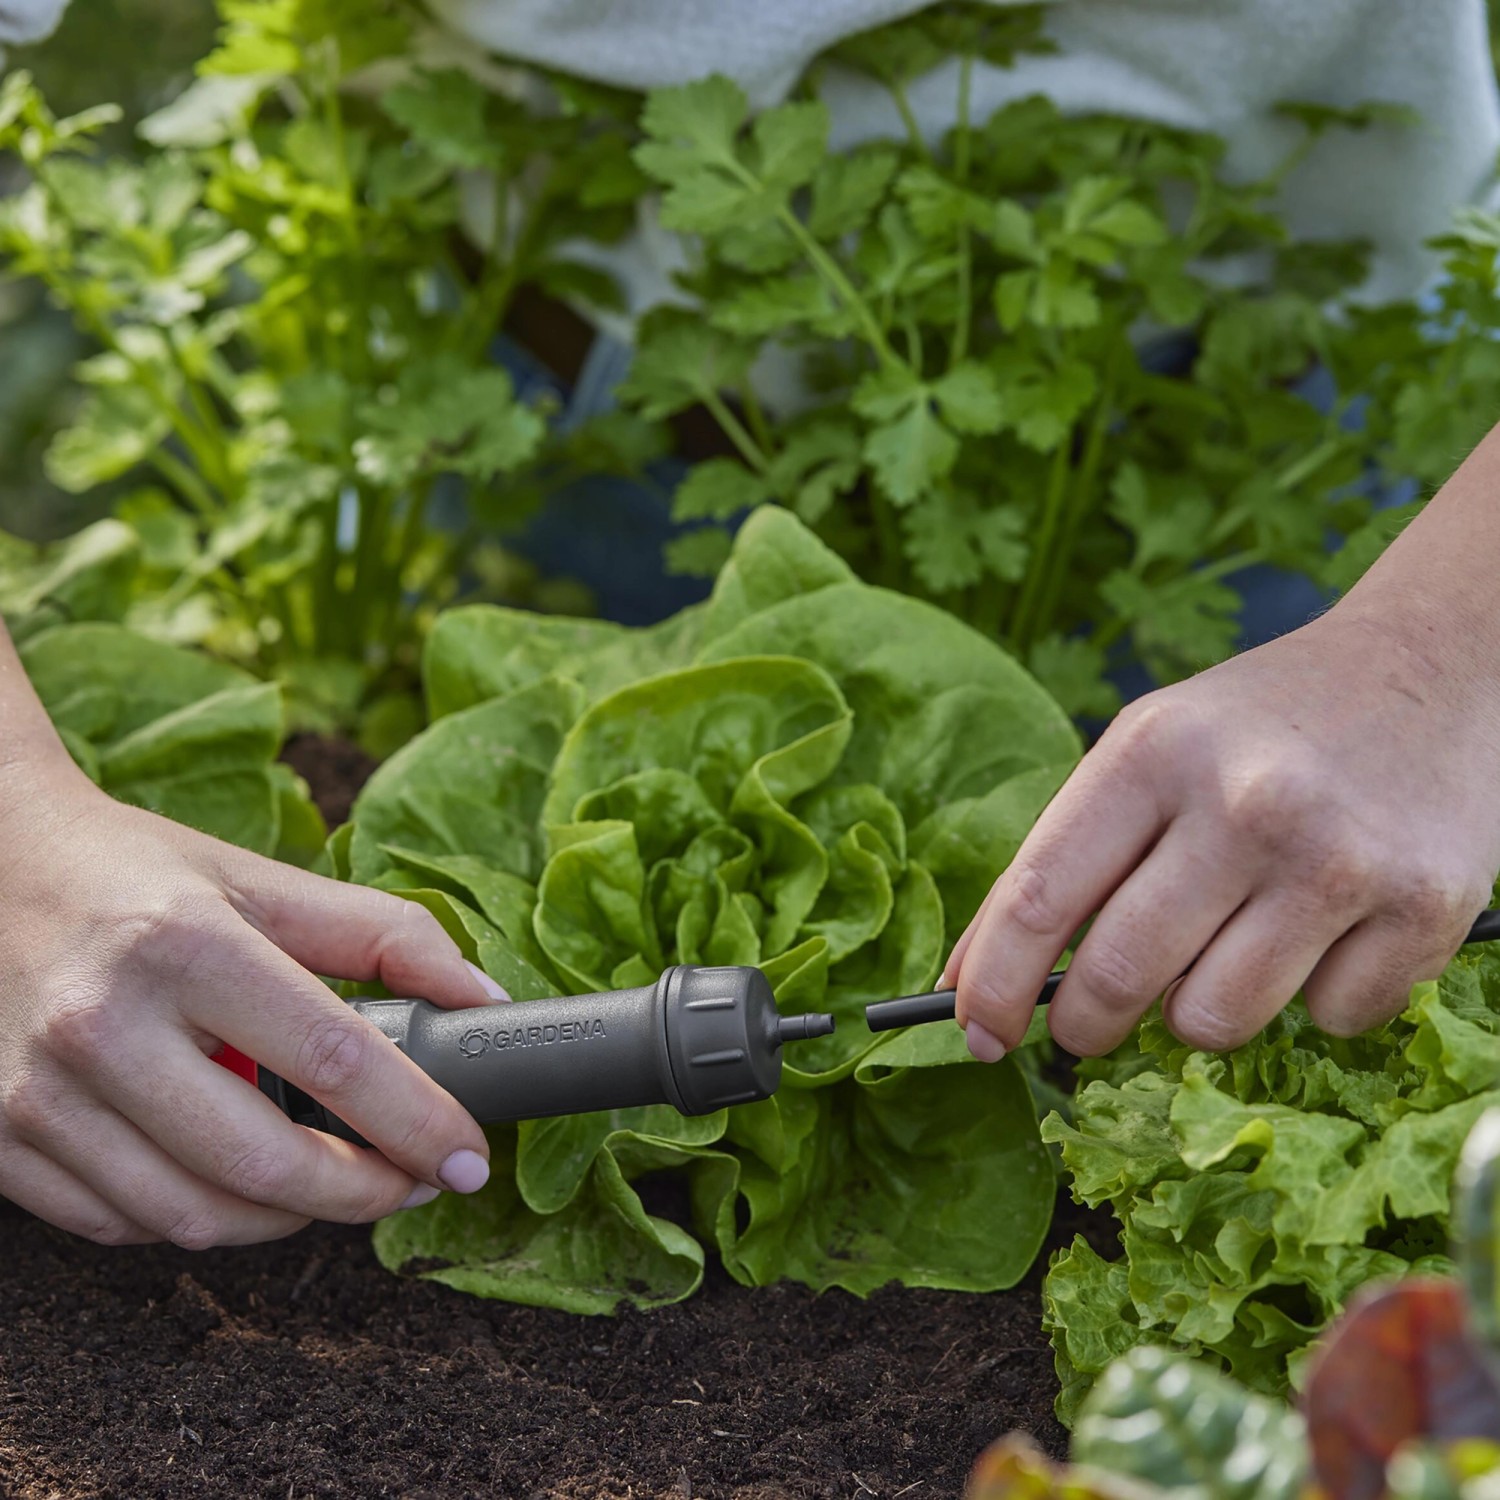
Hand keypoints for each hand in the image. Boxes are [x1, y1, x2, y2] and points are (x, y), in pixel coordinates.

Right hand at [0, 757, 508, 1247]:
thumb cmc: (140, 876)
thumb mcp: (265, 881)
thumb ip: (385, 935)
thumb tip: (481, 1000)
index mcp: (184, 943)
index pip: (333, 1061)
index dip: (418, 1124)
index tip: (466, 1157)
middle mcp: (102, 1023)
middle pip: (265, 1165)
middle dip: (364, 1194)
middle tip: (410, 1182)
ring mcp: (36, 1093)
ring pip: (195, 1217)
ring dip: (289, 1220)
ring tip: (332, 1180)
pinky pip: (122, 1225)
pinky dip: (200, 1217)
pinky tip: (235, 1178)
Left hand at [946, 601, 1499, 1058]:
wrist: (1431, 664)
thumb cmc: (1261, 724)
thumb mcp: (1147, 749)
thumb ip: (1062, 856)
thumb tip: (969, 977)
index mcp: (1152, 750)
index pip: (1041, 895)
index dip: (994, 982)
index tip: (975, 1033)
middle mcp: (1243, 801)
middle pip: (1119, 975)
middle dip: (1084, 1023)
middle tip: (1086, 1025)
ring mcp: (1337, 856)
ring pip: (1214, 1020)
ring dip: (1200, 1013)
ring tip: (1222, 952)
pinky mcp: (1425, 905)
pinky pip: (1330, 1020)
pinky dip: (1316, 998)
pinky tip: (1326, 932)